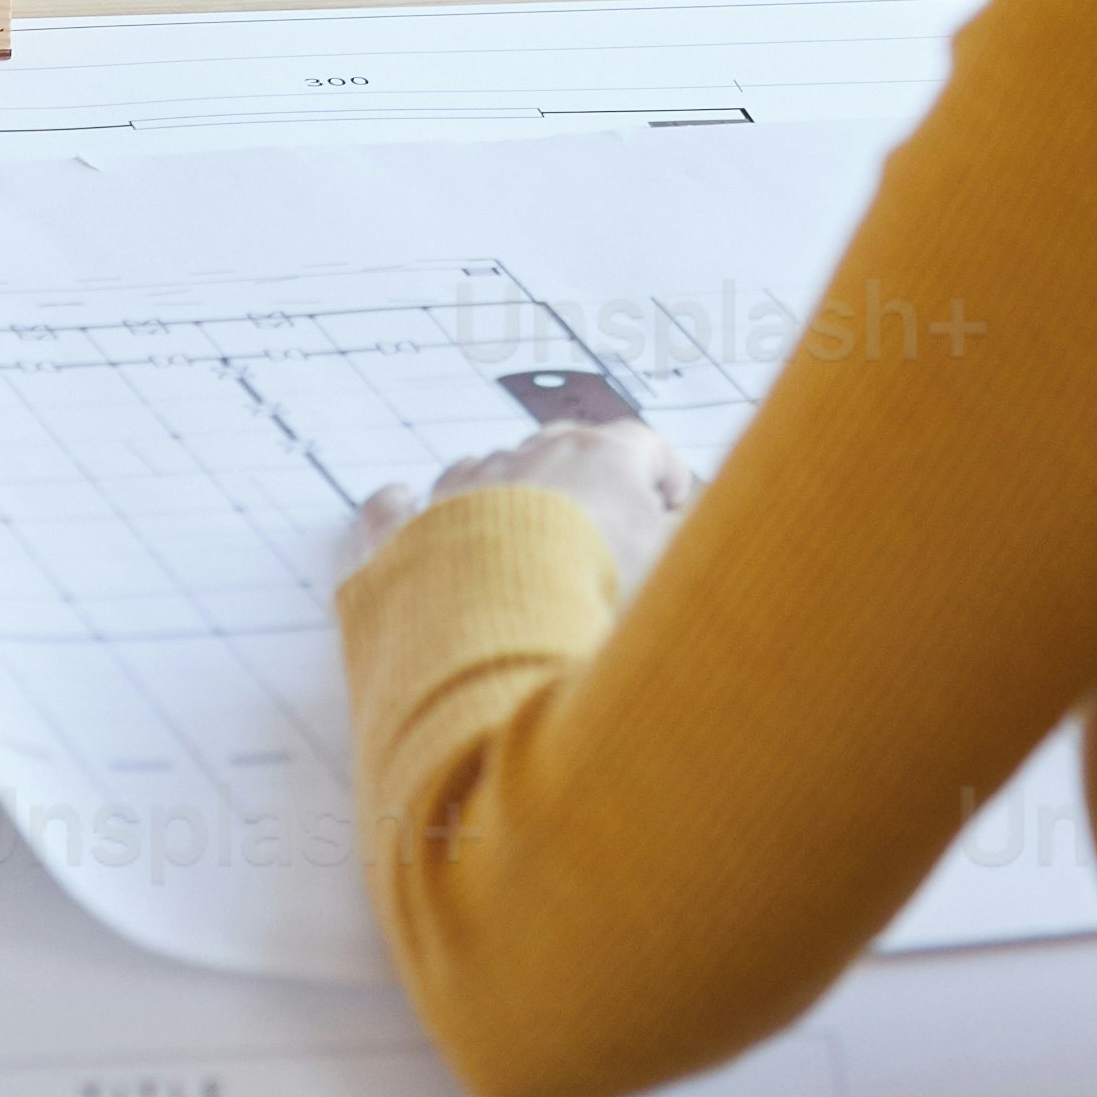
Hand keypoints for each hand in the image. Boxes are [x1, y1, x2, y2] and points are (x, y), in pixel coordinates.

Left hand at [343, 419, 699, 594]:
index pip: (645, 447)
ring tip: (516, 555)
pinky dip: (406, 512)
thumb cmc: (598, 610)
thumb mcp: (677, 580)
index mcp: (600, 461)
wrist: (494, 649)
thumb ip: (691, 549)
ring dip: (504, 501)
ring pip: (483, 473)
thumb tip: (702, 534)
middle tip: (602, 537)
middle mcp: (525, 458)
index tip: (671, 505)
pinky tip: (408, 516)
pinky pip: (393, 506)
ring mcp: (456, 490)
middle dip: (585, 485)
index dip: (664, 476)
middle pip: (563, 451)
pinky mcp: (397, 532)